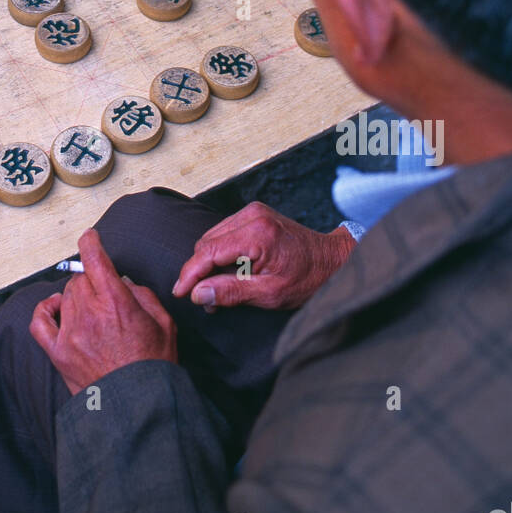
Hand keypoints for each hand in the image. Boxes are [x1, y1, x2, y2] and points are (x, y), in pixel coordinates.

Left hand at [29, 229, 177, 394]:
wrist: (138, 407)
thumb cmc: (154, 367)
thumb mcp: (164, 323)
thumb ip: (143, 295)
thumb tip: (124, 283)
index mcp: (116, 301)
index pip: (94, 258)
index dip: (90, 241)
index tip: (90, 237)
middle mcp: (90, 312)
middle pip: (80, 278)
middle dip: (92, 280)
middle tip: (105, 294)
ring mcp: (70, 332)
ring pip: (65, 295)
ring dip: (77, 296)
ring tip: (92, 310)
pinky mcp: (58, 353)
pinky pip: (40, 321)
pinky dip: (46, 309)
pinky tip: (56, 307)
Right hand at [172, 202, 354, 311]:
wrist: (333, 261)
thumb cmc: (308, 279)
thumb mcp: (270, 294)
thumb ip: (231, 292)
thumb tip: (199, 293)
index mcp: (257, 234)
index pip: (208, 251)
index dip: (190, 274)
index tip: (179, 292)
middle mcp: (253, 215)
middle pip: (207, 242)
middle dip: (200, 271)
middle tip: (206, 300)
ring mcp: (254, 212)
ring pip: (213, 237)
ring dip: (209, 263)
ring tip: (218, 290)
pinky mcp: (255, 214)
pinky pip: (225, 233)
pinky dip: (221, 253)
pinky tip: (228, 273)